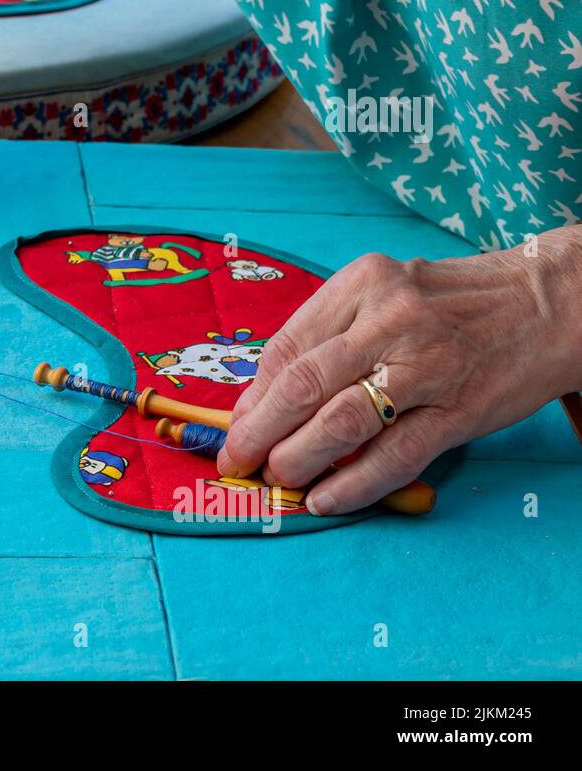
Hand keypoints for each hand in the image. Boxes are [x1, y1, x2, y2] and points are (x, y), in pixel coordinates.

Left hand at [218, 233, 581, 515]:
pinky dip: (353, 483)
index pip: (286, 347)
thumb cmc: (450, 305)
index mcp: (361, 283)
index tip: (234, 428)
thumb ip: (328, 336)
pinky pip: (395, 454)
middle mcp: (389, 318)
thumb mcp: (383, 295)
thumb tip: (264, 400)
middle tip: (237, 462)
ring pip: (342, 421)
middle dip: (259, 432)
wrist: (548, 303)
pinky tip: (325, 499)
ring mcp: (427, 364)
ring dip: (298, 459)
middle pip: (303, 384)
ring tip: (277, 480)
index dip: (252, 397)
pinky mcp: (460, 409)